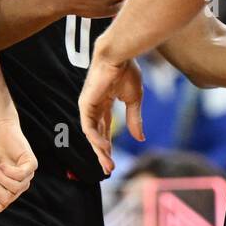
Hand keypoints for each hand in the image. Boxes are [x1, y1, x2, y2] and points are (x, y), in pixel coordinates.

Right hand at [0, 117, 36, 213]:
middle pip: (6, 200)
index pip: (0, 206)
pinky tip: (3, 164)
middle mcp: (18, 185)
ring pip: (14, 190)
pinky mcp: (31, 164)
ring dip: (0, 179)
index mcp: (6, 190)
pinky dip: (8, 172)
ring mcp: (26, 176)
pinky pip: (21, 177)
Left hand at [78, 46, 143, 175]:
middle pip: (97, 134)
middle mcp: (94, 106)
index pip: (105, 129)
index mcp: (105, 103)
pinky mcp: (85, 104)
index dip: (109, 145)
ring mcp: (88, 106)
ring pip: (92, 134)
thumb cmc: (127, 71)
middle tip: (109, 169)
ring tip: (108, 164)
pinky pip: (89, 127)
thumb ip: (134, 119)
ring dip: (100, 150)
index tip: (113, 161)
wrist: (120, 56)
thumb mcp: (134, 100)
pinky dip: (97, 139)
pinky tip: (105, 149)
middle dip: (103, 153)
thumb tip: (140, 138)